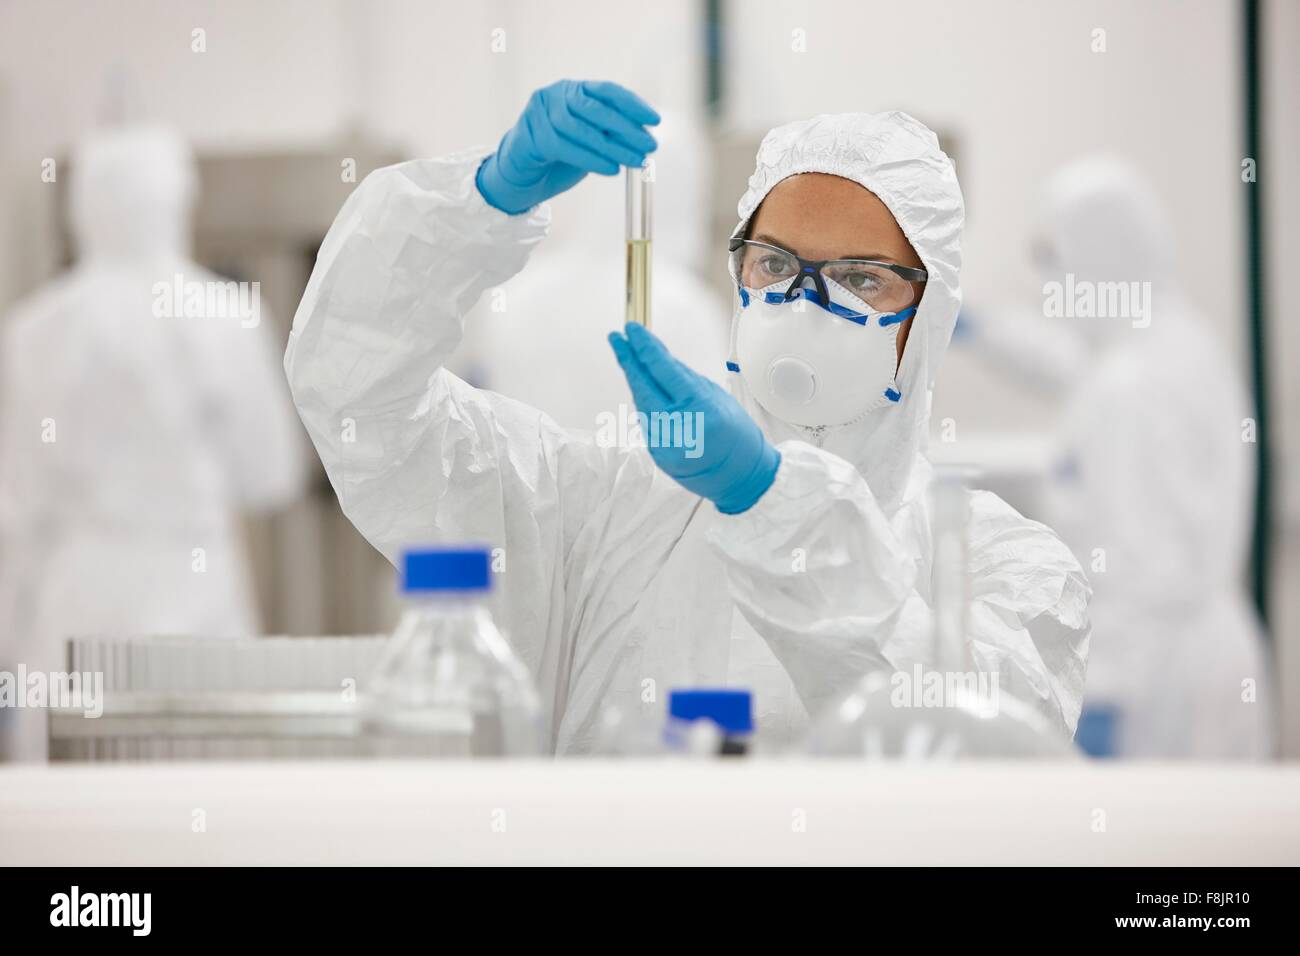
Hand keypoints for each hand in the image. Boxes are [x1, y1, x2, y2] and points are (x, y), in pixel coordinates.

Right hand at [476, 80, 659, 214]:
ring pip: (580, 128)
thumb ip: (611, 135)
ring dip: (611, 147)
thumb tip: (644, 139)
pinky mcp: (528, 135)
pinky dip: (590, 159)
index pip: (607, 90)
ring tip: (634, 162)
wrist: (523, 176)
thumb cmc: (559, 156)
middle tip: (650, 145)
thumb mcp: (591, 142)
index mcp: (574, 89)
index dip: (633, 104)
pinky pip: (563, 146)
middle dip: (626, 128)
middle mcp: (555, 95)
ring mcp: (538, 113)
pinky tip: (610, 169)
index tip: (655, 121)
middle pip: (594, 108)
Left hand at [609, 323, 779, 514]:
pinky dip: (645, 403)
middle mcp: (678, 426)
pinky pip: (646, 421)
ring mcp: (664, 443)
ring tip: (632, 361)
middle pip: (642, 385)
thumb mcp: (716, 396)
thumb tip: (657, 355)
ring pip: (641, 402)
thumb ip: (683, 377)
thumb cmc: (737, 436)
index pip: (662, 369)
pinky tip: (646, 391)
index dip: (644, 347)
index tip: (631, 330)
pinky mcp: (657, 454)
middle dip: (627, 359)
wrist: (741, 477)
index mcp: (699, 407)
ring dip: (636, 380)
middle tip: (616, 338)